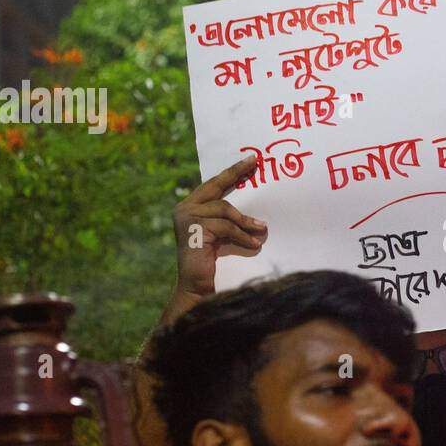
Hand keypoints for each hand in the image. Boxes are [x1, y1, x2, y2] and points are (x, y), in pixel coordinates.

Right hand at [172, 156, 268, 302]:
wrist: (196, 286)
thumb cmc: (210, 262)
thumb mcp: (219, 233)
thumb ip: (226, 218)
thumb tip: (254, 209)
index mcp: (189, 206)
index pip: (213, 185)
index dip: (231, 172)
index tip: (250, 159)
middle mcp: (184, 209)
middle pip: (215, 186)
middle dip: (235, 173)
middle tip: (255, 164)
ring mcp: (187, 218)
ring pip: (224, 210)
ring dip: (245, 221)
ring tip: (261, 229)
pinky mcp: (194, 230)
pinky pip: (226, 227)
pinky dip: (242, 235)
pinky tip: (253, 244)